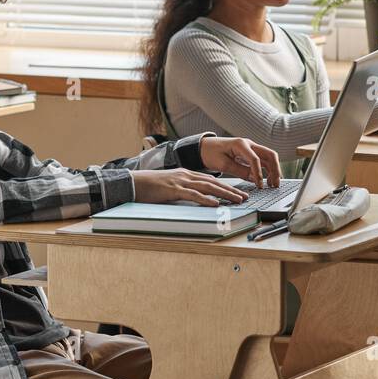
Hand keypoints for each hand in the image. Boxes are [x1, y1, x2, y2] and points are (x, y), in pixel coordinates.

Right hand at [131, 168, 248, 205]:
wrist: (133, 182)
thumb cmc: (149, 186)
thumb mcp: (170, 185)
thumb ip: (183, 189)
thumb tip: (195, 197)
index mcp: (186, 174)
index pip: (211, 179)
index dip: (226, 185)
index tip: (238, 192)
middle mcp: (186, 175)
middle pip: (214, 182)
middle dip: (231, 189)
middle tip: (244, 197)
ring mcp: (180, 182)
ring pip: (208, 187)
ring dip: (225, 193)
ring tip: (237, 200)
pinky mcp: (173, 190)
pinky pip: (193, 195)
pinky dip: (206, 199)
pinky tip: (215, 204)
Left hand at [200, 136, 280, 187]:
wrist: (204, 147)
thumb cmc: (211, 153)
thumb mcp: (222, 164)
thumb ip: (239, 171)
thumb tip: (254, 179)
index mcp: (240, 144)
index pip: (255, 159)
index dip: (259, 173)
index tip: (259, 185)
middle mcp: (249, 144)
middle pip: (269, 154)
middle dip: (275, 169)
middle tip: (276, 184)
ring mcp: (251, 148)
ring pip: (269, 158)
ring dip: (273, 170)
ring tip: (272, 184)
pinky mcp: (250, 154)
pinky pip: (263, 161)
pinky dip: (267, 170)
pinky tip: (267, 180)